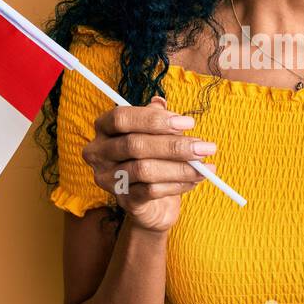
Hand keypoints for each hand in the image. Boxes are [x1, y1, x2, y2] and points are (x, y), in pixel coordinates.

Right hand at [82, 95, 214, 232]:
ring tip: (204, 167)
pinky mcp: (123, 200)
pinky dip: (177, 184)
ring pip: (145, 170)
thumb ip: (156, 118)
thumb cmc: (153, 157)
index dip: (155, 120)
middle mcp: (99, 153)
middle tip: (205, 148)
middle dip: (174, 146)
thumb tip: (160, 102)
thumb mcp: (155, 133)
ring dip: (180, 168)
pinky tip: (195, 180)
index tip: (189, 123)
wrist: (151, 200)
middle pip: (135, 145)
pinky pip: (151, 191)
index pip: (122, 118)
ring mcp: (108, 179)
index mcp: (104, 129)